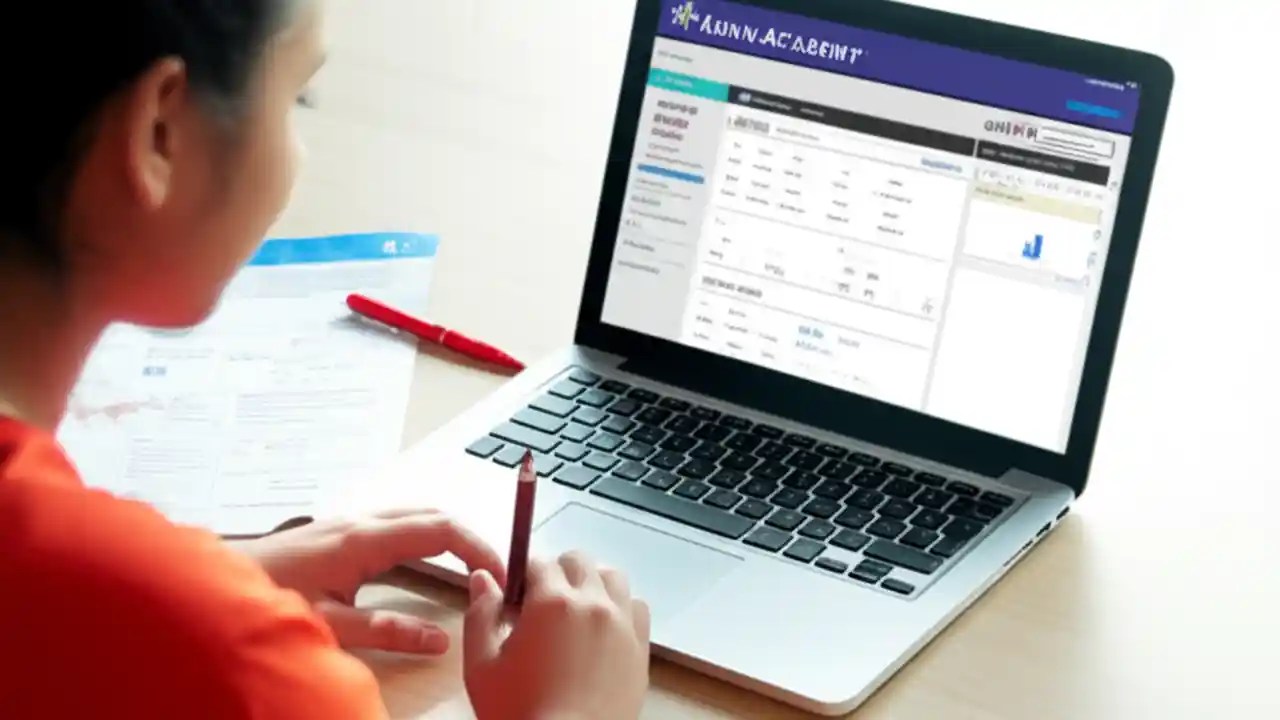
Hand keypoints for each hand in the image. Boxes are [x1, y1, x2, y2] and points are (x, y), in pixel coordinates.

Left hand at [234, 509, 505, 654]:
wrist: (209, 586)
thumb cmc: (264, 600)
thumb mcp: (328, 626)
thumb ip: (386, 632)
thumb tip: (439, 639)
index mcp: (363, 539)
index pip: (441, 529)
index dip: (478, 548)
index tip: (500, 574)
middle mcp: (360, 521)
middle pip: (435, 514)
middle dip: (473, 539)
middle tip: (496, 572)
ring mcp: (349, 522)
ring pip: (417, 514)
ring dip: (451, 534)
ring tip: (472, 566)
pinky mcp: (340, 530)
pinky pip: (399, 522)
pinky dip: (427, 535)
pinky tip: (428, 560)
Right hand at [464, 552, 649, 719]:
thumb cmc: (520, 713)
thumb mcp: (481, 666)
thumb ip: (481, 615)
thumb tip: (483, 578)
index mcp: (551, 602)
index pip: (537, 563)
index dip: (521, 578)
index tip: (516, 601)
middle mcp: (592, 603)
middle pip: (578, 561)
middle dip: (557, 574)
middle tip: (542, 607)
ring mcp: (622, 624)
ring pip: (612, 578)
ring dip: (592, 584)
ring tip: (575, 613)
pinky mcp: (640, 648)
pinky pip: (636, 608)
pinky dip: (620, 608)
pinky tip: (602, 631)